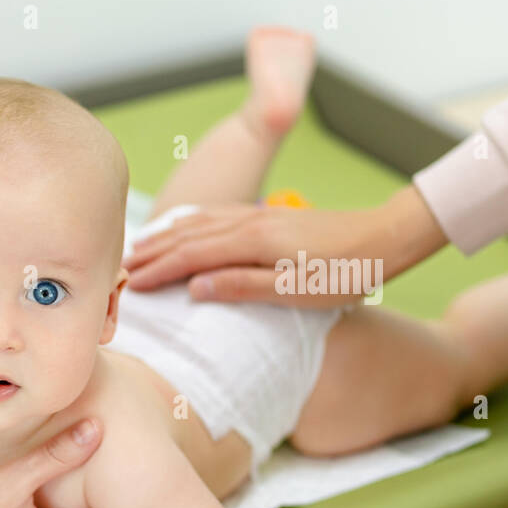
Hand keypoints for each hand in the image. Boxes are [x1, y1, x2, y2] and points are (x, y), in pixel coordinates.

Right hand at [121, 186, 445, 306]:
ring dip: (167, 235)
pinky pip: (217, 216)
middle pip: (188, 235)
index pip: (190, 256)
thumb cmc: (346, 273)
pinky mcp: (270, 217)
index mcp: (252, 242)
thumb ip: (242, 287)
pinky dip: (192, 222)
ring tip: (140, 247)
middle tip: (121, 269)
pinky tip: (186, 226)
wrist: (387, 237)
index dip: (157, 271)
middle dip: (152, 252)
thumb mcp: (295, 291)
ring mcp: (259, 216)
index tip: (130, 286)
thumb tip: (194, 288)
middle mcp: (250, 223)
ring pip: (200, 222)